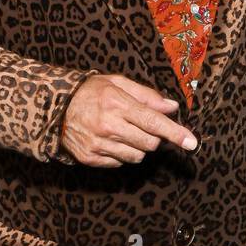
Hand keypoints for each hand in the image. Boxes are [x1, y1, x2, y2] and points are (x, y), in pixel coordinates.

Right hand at [59, 74, 197, 166]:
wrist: (53, 108)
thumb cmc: (90, 92)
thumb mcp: (117, 83)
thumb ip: (147, 96)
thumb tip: (172, 107)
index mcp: (117, 104)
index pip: (154, 122)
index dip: (175, 133)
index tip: (192, 142)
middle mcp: (108, 126)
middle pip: (150, 143)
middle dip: (154, 137)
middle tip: (143, 126)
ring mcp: (98, 144)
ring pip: (137, 156)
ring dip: (138, 146)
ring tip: (124, 132)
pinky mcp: (90, 158)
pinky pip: (120, 163)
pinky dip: (121, 154)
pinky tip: (110, 140)